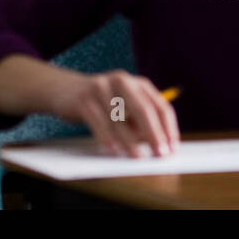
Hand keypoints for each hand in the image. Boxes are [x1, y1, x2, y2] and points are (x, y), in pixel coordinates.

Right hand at [52, 70, 179, 157]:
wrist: (66, 90)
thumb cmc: (104, 104)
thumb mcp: (125, 108)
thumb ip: (141, 123)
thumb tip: (156, 144)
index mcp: (138, 83)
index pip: (160, 105)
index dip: (168, 128)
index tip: (172, 148)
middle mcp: (121, 81)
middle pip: (143, 109)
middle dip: (154, 134)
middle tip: (160, 153)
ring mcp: (101, 88)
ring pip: (120, 119)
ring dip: (130, 141)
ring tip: (137, 157)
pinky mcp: (84, 99)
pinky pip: (99, 123)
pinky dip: (108, 139)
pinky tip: (114, 150)